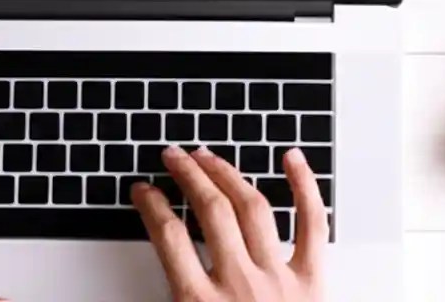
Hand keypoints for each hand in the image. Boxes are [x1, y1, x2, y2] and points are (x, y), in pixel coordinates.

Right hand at [131, 146, 327, 301]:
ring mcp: (280, 280)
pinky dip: (304, 186)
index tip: (144, 190)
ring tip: (209, 157)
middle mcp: (240, 286)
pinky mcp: (315, 281)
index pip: (168, 237)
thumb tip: (129, 290)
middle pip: (209, 211)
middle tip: (173, 157)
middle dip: (187, 175)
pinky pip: (313, 223)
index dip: (151, 205)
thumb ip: (168, 299)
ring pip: (251, 207)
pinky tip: (292, 159)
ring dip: (227, 173)